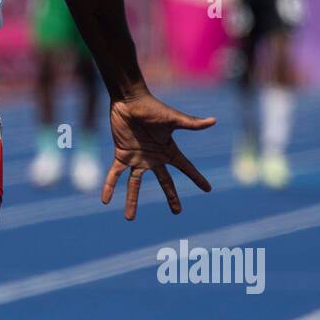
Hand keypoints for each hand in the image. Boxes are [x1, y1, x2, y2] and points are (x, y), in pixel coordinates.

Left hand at [102, 91, 214, 219]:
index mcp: (168, 150)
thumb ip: (192, 124)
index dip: (197, 178)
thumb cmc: (152, 107)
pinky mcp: (121, 155)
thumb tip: (214, 121)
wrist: (129, 101)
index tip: (207, 189)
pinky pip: (114, 175)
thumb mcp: (173, 118)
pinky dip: (109, 186)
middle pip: (164, 181)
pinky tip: (105, 200)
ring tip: (129, 218)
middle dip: (171, 197)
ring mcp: (137, 158)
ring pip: (134, 185)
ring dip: (131, 201)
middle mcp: (154, 157)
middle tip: (177, 212)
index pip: (186, 168)